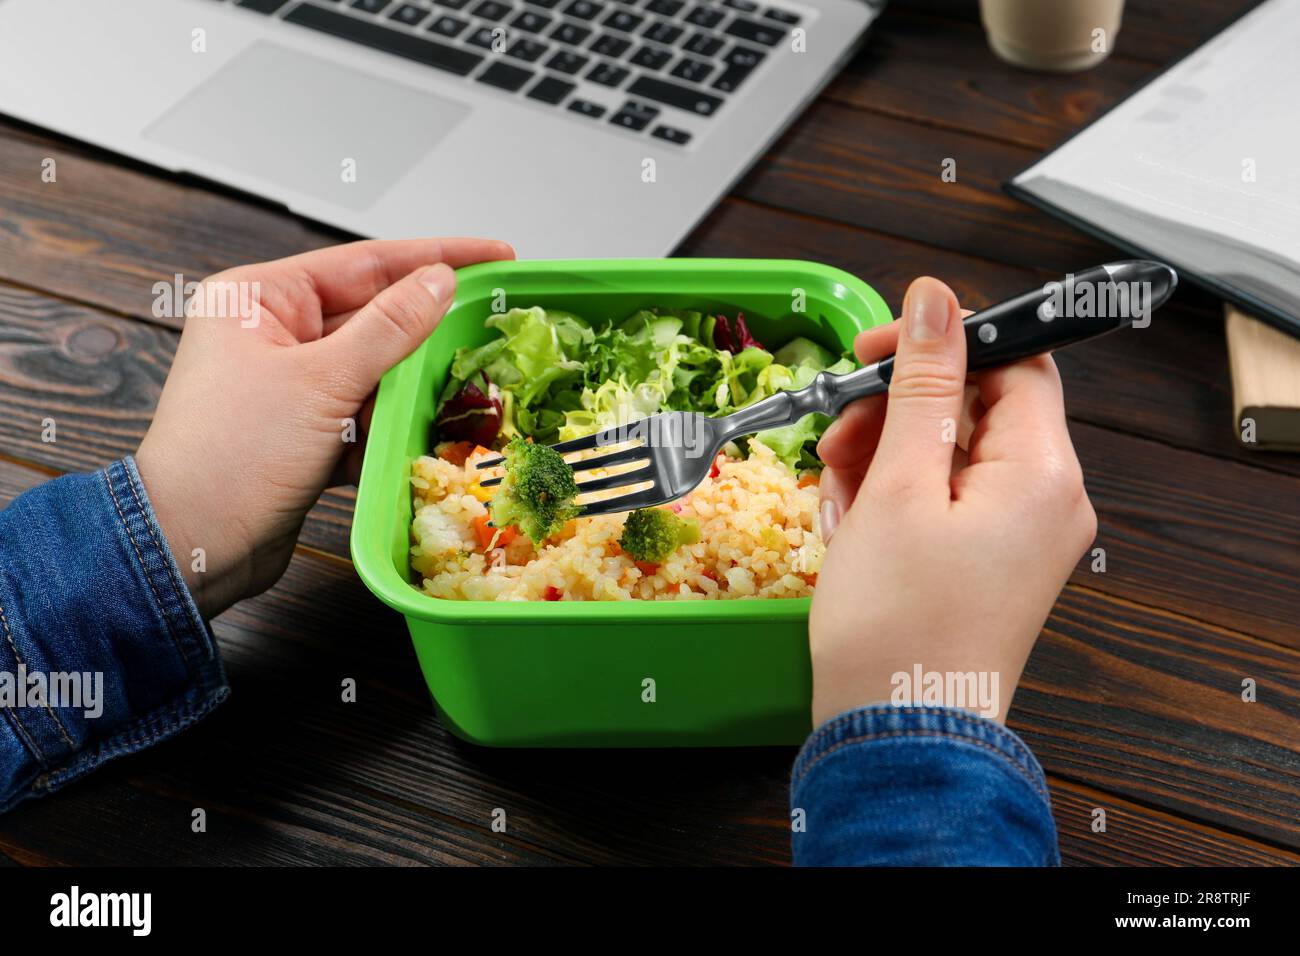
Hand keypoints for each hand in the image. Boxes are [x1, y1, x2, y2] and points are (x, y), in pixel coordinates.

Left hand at [136, 237, 513, 618]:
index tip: (494, 254)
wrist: (192, 544)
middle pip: (374, 315)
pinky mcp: (304, 431)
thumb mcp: (322, 381)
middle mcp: (273, 332)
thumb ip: (389, 327)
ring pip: (375, 370)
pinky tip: (424, 434)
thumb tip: (440, 281)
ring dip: (413, 385)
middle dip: (429, 329)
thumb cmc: (234, 453)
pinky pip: (364, 412)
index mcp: (261, 297)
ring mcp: (289, 384)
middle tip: (493, 324)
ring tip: (470, 388)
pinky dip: (391, 424)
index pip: (366, 262)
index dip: (436, 256)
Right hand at [809, 277, 1096, 725]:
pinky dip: (894, 500)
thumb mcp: (898, 486)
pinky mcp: (989, 563)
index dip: (942, 343)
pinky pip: (944, 502)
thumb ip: (922, 384)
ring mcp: (1021, 536)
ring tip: (837, 495)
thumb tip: (938, 299)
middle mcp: (1048, 500)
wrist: (895, 736)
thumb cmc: (896, 623)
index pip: (1013, 361)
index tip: (876, 351)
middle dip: (896, 411)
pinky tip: (852, 524)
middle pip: (974, 408)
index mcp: (1043, 473)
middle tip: (838, 434)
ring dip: (884, 457)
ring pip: (949, 454)